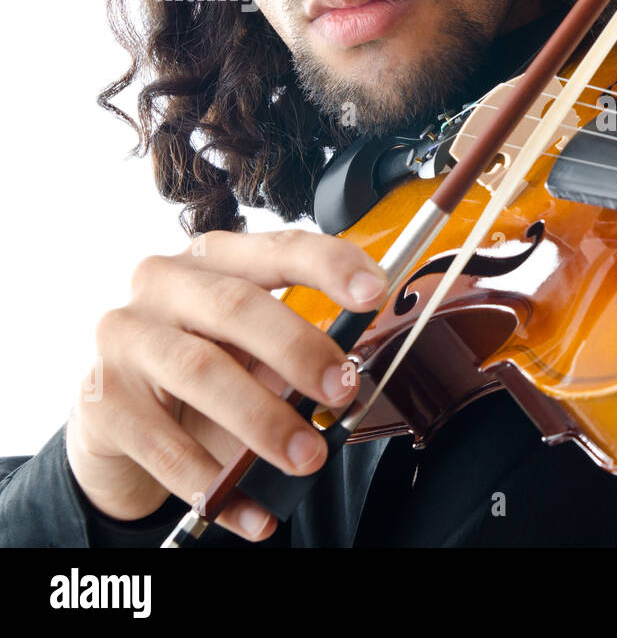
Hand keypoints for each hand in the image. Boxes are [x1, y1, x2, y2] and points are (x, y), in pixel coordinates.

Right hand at [65, 230, 387, 539]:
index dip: (329, 266)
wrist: (120, 417)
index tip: (373, 293)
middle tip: (342, 392)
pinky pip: (164, 445)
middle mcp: (165, 284)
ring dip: (263, 421)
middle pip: (237, 306)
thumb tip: (352, 382)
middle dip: (299, 350)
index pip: (279, 248)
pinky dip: (214, 481)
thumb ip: (299, 353)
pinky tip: (249, 507)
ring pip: (200, 371)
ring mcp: (127, 337)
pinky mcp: (102, 398)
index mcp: (216, 259)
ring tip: (306, 457)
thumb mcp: (255, 348)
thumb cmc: (205, 366)